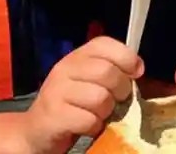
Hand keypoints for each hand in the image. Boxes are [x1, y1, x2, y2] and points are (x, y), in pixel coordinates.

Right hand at [23, 37, 141, 152]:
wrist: (37, 131)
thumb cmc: (73, 104)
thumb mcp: (90, 81)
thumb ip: (113, 70)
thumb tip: (138, 69)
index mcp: (77, 56)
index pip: (105, 44)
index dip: (127, 58)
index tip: (135, 73)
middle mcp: (64, 68)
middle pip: (107, 72)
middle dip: (120, 90)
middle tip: (115, 100)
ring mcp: (56, 91)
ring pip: (100, 98)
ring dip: (106, 112)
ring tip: (96, 114)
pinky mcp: (54, 115)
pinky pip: (89, 120)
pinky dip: (94, 127)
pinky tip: (86, 126)